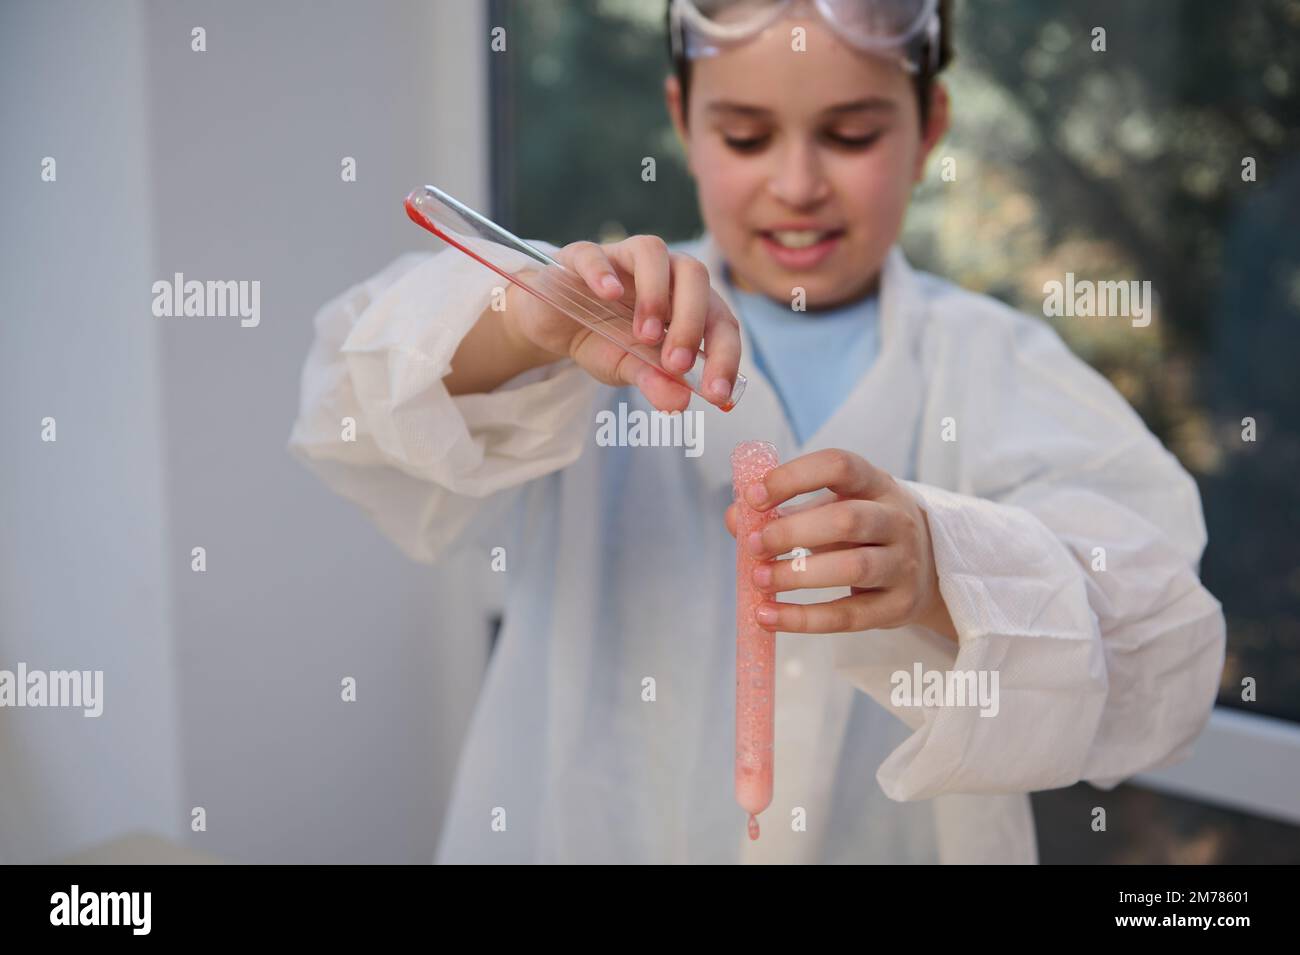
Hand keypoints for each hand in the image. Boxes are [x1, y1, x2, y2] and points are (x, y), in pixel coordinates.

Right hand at [502, 235, 741, 412]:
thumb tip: (679, 402)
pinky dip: (603, 273)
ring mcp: (623, 258)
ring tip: (644, 336)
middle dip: (691, 322)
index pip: (719, 320)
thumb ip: (655, 382)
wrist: (555, 327)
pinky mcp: (582, 256)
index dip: (724, 355)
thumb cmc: (603, 341)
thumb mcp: (630, 369)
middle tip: (676, 364)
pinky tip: (609, 295)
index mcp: (686, 300)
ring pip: (653, 252)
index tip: (716, 393)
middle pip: (694, 276)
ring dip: (655, 294)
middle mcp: (663, 271)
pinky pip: (596, 254)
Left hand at [724, 449, 957, 640]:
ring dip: (798, 575)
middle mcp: (897, 519)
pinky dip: (803, 619)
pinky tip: (767, 616)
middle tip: (754, 545)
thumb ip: (782, 510)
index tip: (754, 497)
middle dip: (792, 532)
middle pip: (847, 520)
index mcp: (876, 483)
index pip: (839, 466)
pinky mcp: (898, 606)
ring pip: (853, 568)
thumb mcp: (829, 508)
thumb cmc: (861, 531)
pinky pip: (848, 616)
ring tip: (760, 579)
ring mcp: (904, 564)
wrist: (926, 567)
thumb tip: (735, 519)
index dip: (793, 477)